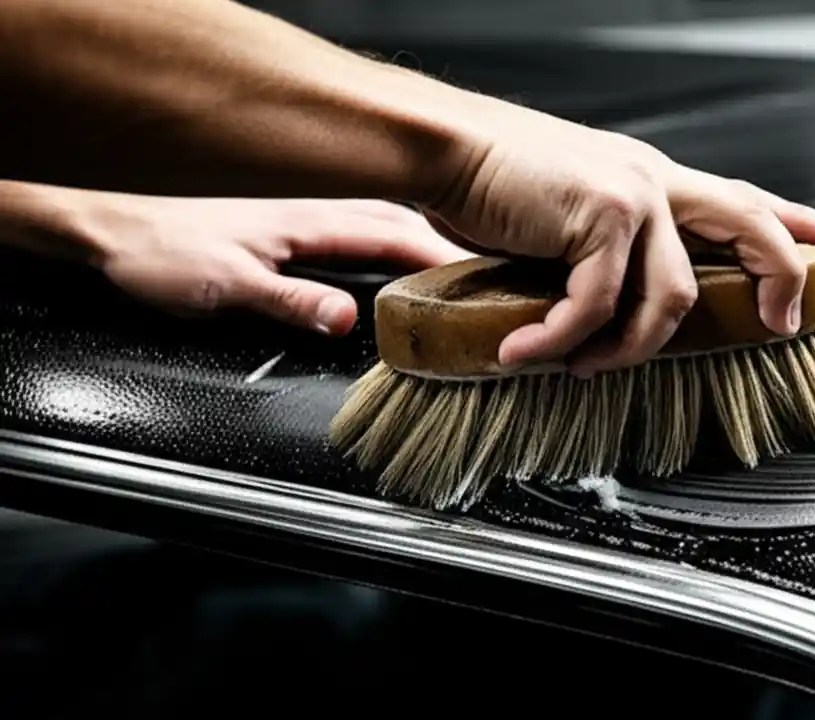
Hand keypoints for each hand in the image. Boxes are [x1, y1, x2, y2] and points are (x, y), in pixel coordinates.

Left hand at [89, 194, 472, 335]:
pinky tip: (392, 252)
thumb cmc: (161, 249)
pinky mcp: (289, 217)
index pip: (394, 238)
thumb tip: (347, 318)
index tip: (484, 277)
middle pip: (400, 222)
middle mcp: (314, 208)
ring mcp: (303, 209)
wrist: (112, 222)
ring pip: (381, 217)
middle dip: (446, 245)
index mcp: (311, 221)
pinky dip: (390, 236)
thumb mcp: (227, 286)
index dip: (442, 259)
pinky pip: (358, 221)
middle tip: (485, 275)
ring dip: (420, 238)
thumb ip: (291, 301)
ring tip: (454, 265)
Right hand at [426, 95, 814, 377]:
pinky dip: (559, 340)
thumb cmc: (496, 187)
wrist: (445, 150)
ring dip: (624, 349)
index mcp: (650, 177)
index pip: (738, 198)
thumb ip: (602, 252)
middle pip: (747, 224)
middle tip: (780, 325)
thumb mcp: (568, 215)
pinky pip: (597, 305)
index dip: (791, 220)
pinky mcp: (601, 214)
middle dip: (778, 275)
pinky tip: (525, 353)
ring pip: (672, 297)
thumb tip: (608, 314)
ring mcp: (633, 193)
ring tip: (577, 366)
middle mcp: (653, 179)